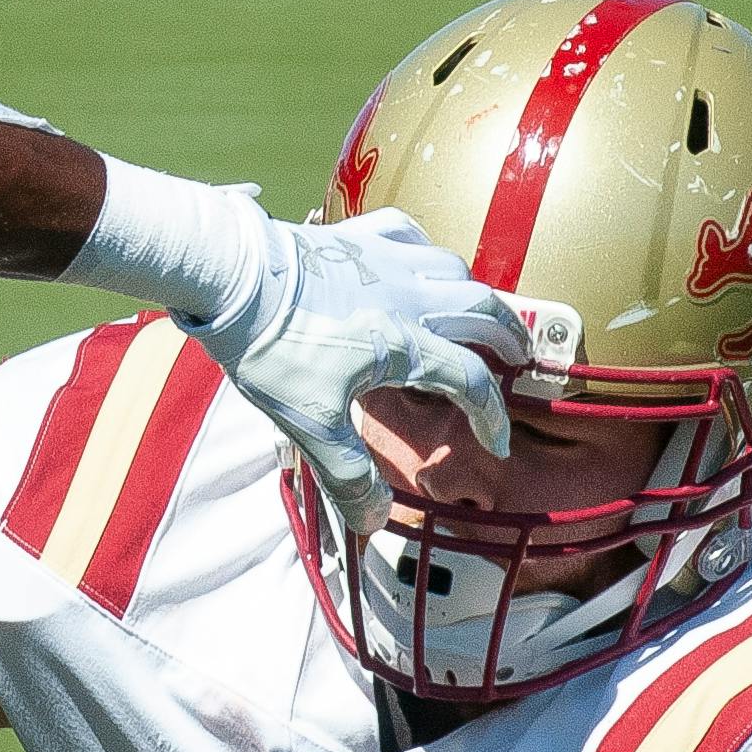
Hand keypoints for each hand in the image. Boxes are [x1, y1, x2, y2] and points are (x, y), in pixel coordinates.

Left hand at [183, 207, 521, 541]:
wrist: (230, 275)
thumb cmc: (271, 348)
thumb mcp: (308, 423)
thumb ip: (347, 474)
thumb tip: (376, 518)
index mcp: (405, 345)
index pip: (471, 382)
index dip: (491, 416)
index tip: (494, 441)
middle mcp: (408, 296)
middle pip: (482, 311)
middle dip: (509, 336)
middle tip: (521, 355)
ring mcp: (383, 258)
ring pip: (453, 268)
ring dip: (474, 292)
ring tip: (478, 312)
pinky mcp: (354, 234)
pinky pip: (408, 233)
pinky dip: (427, 248)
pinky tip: (421, 257)